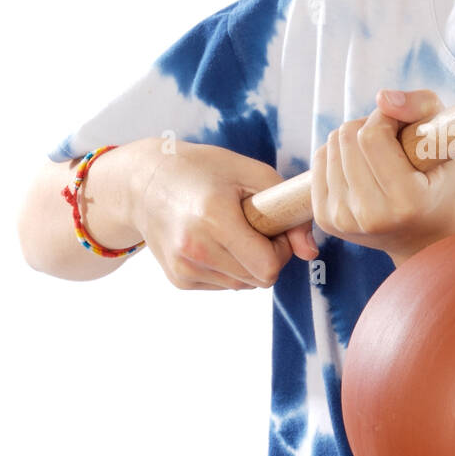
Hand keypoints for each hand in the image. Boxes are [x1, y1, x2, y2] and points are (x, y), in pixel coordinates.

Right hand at [130, 138, 317, 290]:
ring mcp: (184, 268)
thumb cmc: (203, 170)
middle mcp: (195, 249)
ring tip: (229, 230)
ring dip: (247, 263)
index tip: (272, 227)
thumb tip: (310, 252)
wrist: (144, 183)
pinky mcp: (179, 280)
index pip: (269, 267)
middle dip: (267, 256)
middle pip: (260, 280)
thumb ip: (288, 213)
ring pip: (243, 285)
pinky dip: (228, 267)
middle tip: (252, 226)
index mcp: (214, 219)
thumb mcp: (251, 174)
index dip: (280, 249)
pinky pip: (223, 285)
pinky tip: (213, 241)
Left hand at [311, 89, 454, 264]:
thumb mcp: (448, 137)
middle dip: (369, 127)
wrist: (425, 233)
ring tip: (378, 157)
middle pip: (346, 138)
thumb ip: (422, 106)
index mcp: (406, 201)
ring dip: (353, 141)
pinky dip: (339, 155)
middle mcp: (371, 216)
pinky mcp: (326, 219)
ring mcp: (344, 220)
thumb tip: (382, 98)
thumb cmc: (438, 180)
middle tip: (392, 143)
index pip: (372, 136)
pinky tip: (361, 168)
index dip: (386, 118)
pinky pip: (320, 161)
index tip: (402, 126)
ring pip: (330, 147)